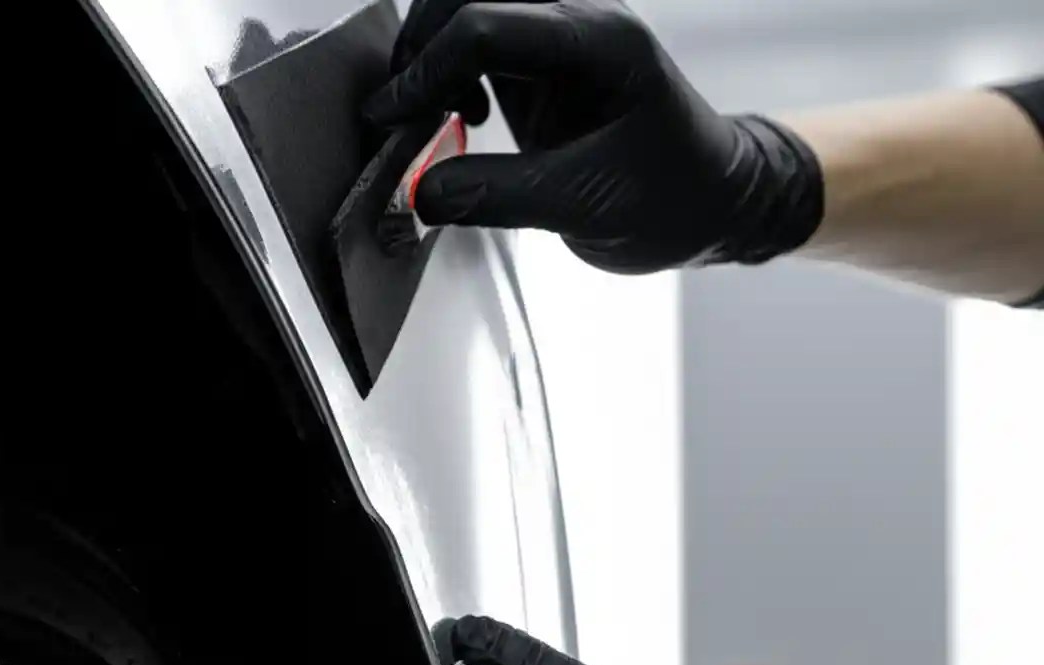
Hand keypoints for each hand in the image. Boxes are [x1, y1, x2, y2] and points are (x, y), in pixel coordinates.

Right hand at [365, 0, 822, 272]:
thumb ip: (498, 196)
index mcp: (602, 42)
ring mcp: (561, 36)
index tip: (388, 118)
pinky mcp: (545, 60)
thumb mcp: (587, 207)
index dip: (425, 70)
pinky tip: (462, 115)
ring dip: (434, 50)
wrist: (714, 202)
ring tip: (432, 113)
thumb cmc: (675, 198)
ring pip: (471, 5)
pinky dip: (451, 67)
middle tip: (402, 109)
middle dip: (423, 42)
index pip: (487, 26)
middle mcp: (581, 21)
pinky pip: (480, 38)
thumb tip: (420, 190)